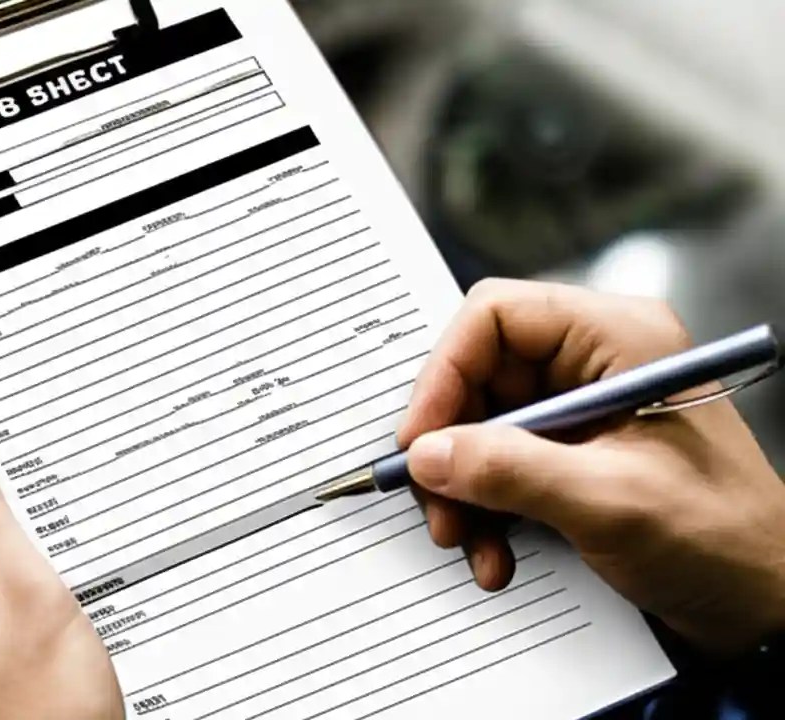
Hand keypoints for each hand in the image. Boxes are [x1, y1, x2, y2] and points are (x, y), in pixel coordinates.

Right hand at [398, 279, 784, 652]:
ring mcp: (584, 408)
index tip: (422, 436)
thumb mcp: (607, 501)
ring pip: (481, 426)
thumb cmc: (724, 539)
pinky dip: (486, 509)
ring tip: (468, 540)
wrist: (764, 603)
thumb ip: (509, 470)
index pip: (497, 317)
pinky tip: (495, 552)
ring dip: (463, 489)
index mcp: (618, 338)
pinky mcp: (574, 453)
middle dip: (451, 447)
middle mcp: (596, 362)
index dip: (446, 371)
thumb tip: (429, 455)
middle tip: (436, 500)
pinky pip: (501, 465)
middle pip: (480, 375)